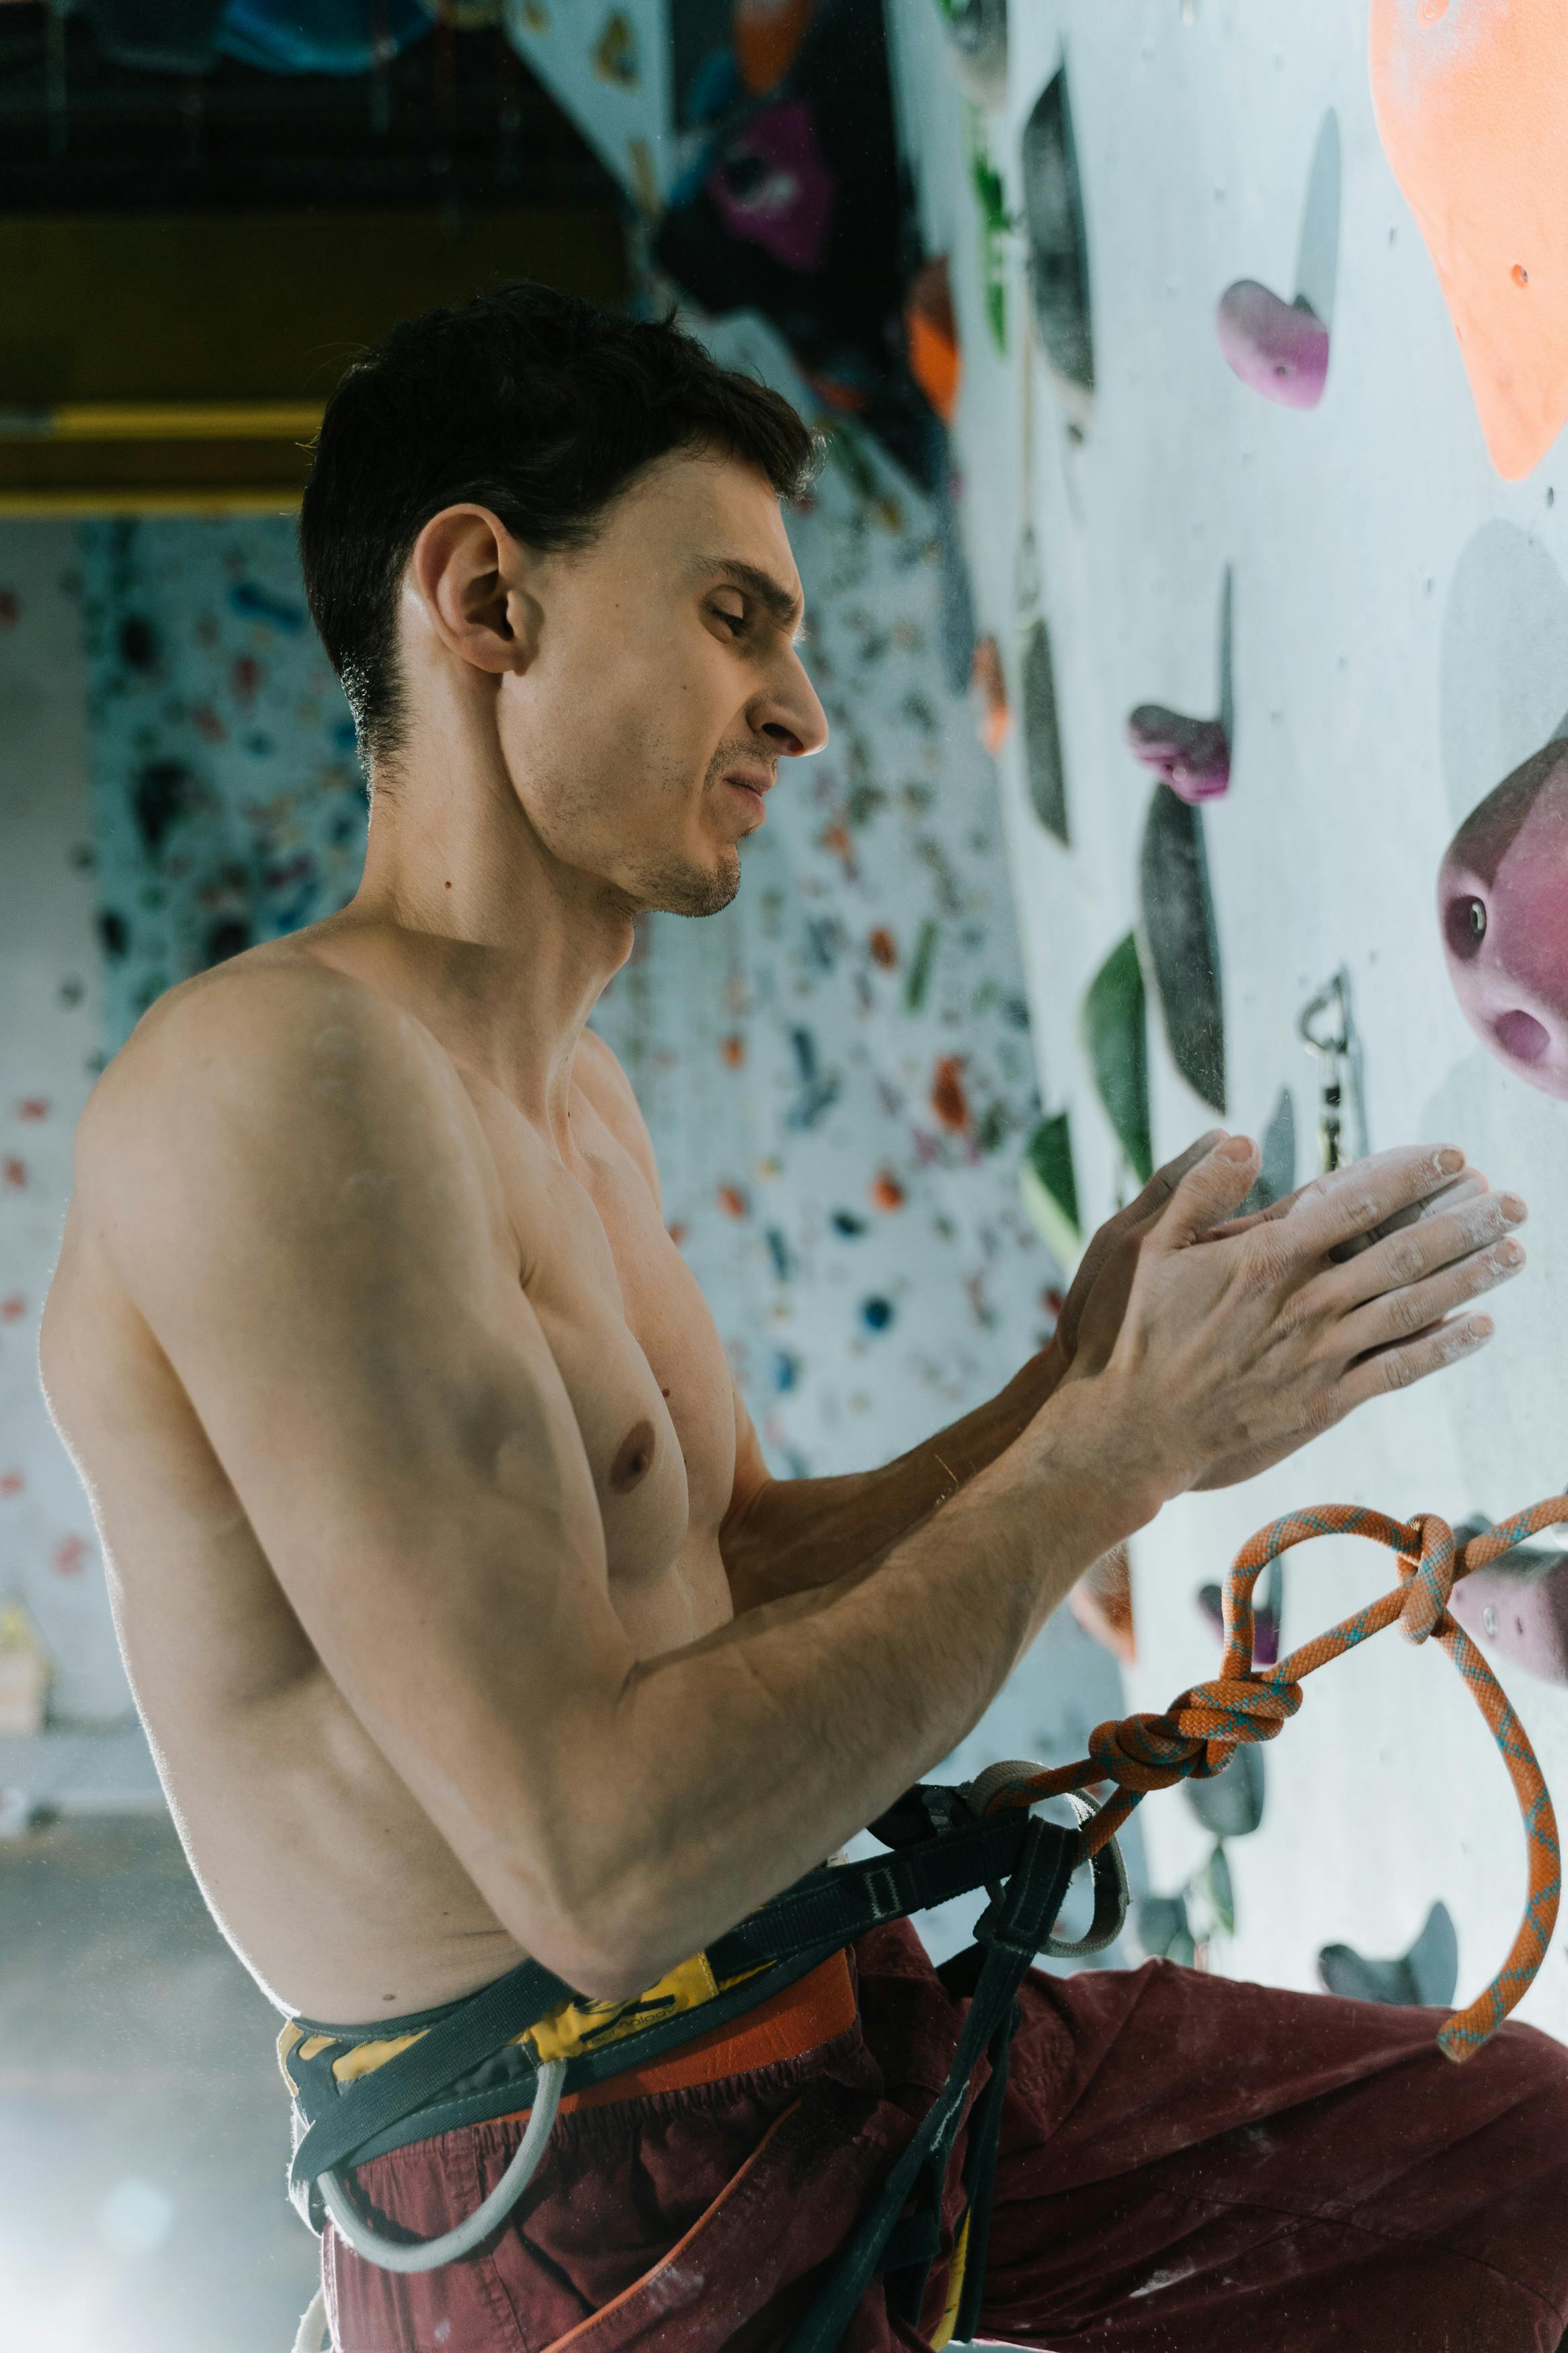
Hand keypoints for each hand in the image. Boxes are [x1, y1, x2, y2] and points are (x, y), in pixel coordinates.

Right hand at [1052, 1136, 1526, 1504]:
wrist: (1122, 1432)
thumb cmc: (1121, 1334)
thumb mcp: (1137, 1243)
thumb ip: (1192, 1187)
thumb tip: (1242, 1138)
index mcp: (1265, 1256)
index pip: (1355, 1201)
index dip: (1410, 1174)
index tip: (1453, 1155)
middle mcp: (1304, 1302)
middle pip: (1403, 1252)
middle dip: (1462, 1221)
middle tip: (1511, 1200)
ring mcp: (1318, 1355)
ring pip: (1412, 1307)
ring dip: (1469, 1276)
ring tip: (1513, 1250)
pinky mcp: (1320, 1401)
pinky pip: (1397, 1370)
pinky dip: (1442, 1348)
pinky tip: (1478, 1328)